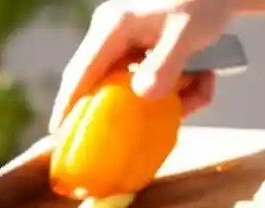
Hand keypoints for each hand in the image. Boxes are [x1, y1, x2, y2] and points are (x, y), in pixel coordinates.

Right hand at [49, 0, 237, 132]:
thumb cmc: (206, 1)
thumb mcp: (188, 33)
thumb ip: (166, 65)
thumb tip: (144, 95)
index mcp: (114, 26)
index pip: (81, 72)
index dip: (68, 104)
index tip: (58, 132)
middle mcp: (111, 31)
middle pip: (97, 79)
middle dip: (114, 106)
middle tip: (113, 136)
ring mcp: (124, 37)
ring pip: (127, 80)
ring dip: (162, 94)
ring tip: (199, 89)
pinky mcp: (141, 42)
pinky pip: (145, 73)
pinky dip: (175, 84)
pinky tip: (204, 78)